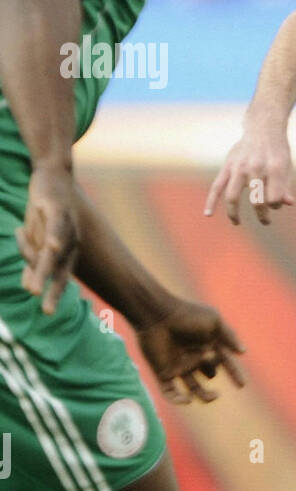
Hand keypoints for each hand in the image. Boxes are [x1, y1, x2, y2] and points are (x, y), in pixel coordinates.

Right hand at [15, 165, 79, 314]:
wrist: (52, 176)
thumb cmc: (45, 211)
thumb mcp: (36, 238)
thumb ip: (34, 262)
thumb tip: (30, 287)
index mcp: (67, 250)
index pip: (61, 276)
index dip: (55, 293)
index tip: (48, 314)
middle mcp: (71, 241)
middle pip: (59, 269)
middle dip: (53, 291)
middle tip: (47, 312)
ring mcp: (66, 226)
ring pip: (52, 252)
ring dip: (44, 271)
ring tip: (33, 290)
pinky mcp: (58, 209)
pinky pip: (57, 225)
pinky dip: (54, 237)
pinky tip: (53, 247)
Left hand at [136, 299, 245, 404]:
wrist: (157, 315)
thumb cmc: (187, 315)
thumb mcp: (214, 322)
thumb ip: (230, 336)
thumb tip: (243, 352)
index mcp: (207, 345)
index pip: (224, 362)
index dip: (234, 374)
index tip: (241, 385)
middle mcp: (194, 357)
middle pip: (210, 375)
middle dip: (213, 372)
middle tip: (207, 360)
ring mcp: (178, 367)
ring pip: (194, 388)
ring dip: (204, 396)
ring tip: (212, 396)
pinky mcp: (163, 373)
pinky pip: (170, 392)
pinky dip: (178, 400)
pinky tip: (187, 400)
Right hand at [204, 128, 293, 225]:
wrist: (263, 128)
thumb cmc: (277, 151)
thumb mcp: (287, 167)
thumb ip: (285, 187)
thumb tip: (288, 204)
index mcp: (275, 167)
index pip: (274, 198)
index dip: (276, 205)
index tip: (276, 204)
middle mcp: (256, 166)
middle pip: (256, 200)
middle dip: (261, 214)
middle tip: (266, 221)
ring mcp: (239, 166)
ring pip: (232, 196)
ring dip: (234, 213)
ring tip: (237, 223)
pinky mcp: (228, 166)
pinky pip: (217, 186)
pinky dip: (211, 200)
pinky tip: (208, 214)